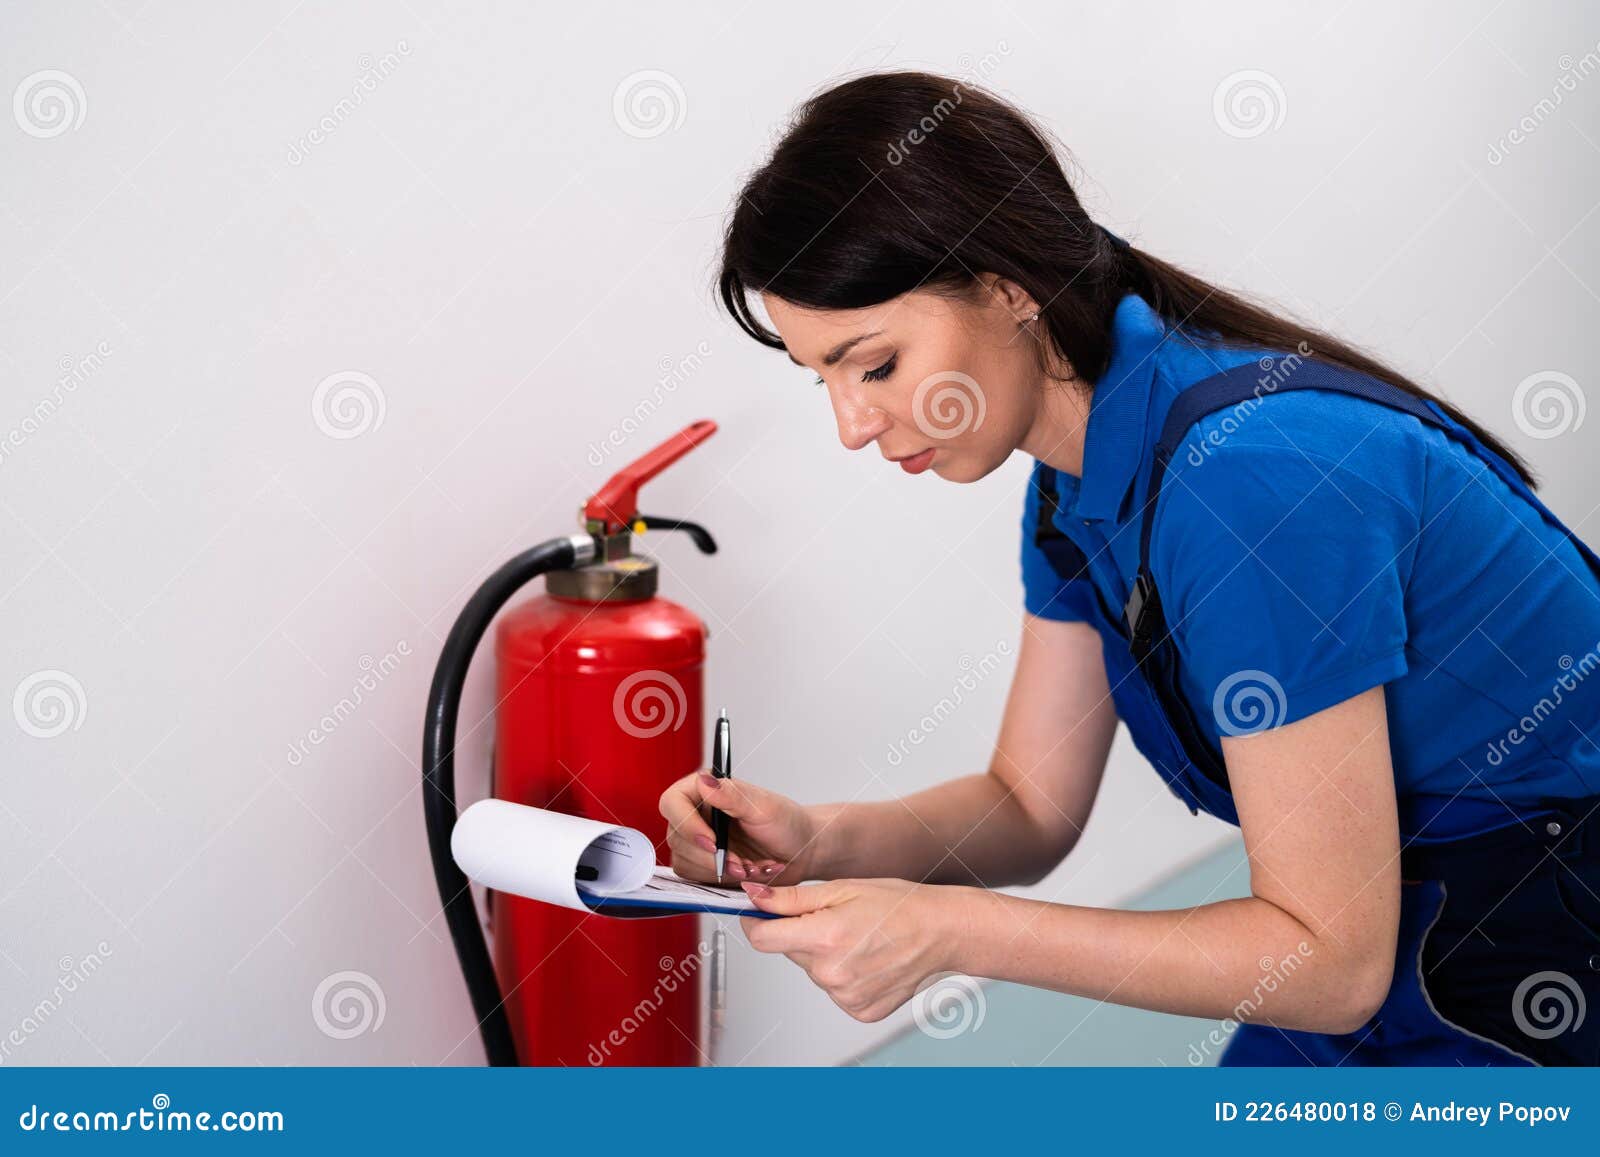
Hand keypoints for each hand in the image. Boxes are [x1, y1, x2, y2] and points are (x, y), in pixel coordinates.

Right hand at [658, 770, 819, 884]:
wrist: (801, 850)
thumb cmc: (786, 822)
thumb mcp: (763, 806)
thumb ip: (732, 796)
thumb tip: (705, 781)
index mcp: (704, 791)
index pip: (673, 803)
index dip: (687, 825)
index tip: (713, 842)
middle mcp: (696, 816)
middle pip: (678, 840)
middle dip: (711, 857)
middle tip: (741, 862)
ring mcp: (698, 843)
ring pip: (686, 864)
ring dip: (720, 871)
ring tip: (750, 866)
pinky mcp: (704, 867)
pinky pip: (699, 881)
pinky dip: (724, 881)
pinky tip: (747, 872)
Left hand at [738, 878, 973, 1021]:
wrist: (942, 932)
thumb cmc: (898, 905)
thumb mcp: (842, 889)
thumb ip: (791, 898)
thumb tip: (753, 897)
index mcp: (824, 937)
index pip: (762, 939)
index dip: (756, 922)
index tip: (760, 913)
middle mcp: (831, 973)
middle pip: (790, 953)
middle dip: (801, 935)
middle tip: (835, 920)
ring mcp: (846, 996)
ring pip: (814, 972)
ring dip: (824, 956)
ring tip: (859, 939)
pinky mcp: (860, 1011)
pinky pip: (836, 990)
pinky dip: (845, 976)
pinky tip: (868, 960)